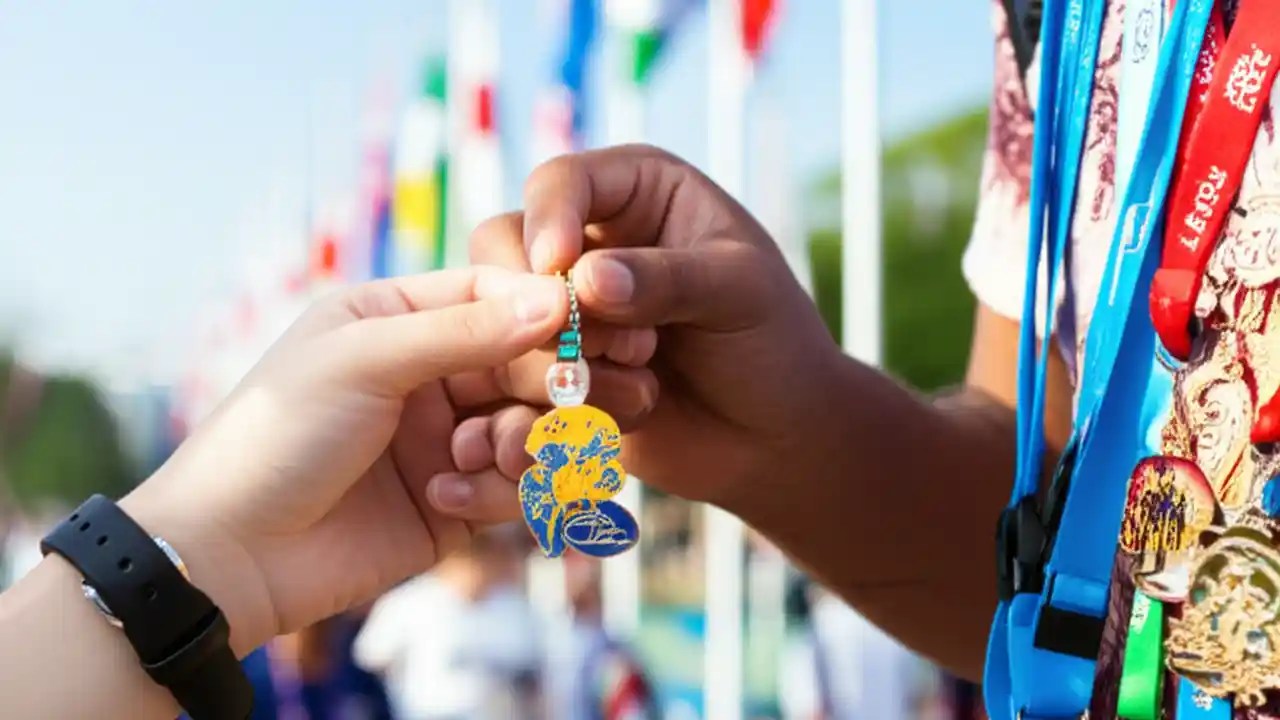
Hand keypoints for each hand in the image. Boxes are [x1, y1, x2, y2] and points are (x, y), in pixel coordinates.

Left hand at [120, 268, 568, 653]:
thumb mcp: (366, 359)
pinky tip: (443, 500)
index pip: (493, 293)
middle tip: (570, 399)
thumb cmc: (279, 435)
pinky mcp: (455, 505)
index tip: (584, 325)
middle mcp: (428, 375)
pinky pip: (516, 489)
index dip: (542, 307)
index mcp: (396, 319)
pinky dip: (498, 493)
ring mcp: (444, 441)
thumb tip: (557, 297)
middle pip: (528, 361)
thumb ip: (466, 330)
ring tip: (482, 458)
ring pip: (534, 427)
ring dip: (525, 441)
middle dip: (549, 383)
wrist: (232, 556)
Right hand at [452, 145, 843, 514]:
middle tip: (627, 346)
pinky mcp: (553, 372)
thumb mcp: (738, 293)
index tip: (555, 265)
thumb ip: (666, 279)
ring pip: (500, 320)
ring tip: (645, 383)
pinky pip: (514, 383)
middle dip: (549, 303)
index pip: (559, 183)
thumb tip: (586, 280)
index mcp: (634, 191)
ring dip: (566, 363)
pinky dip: (558, 406)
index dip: (548, 221)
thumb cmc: (773, 343)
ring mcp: (564, 310)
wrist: (774, 437)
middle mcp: (587, 242)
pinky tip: (624, 418)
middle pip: (502, 246)